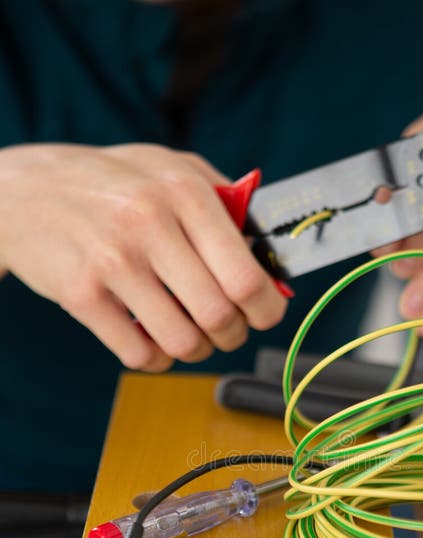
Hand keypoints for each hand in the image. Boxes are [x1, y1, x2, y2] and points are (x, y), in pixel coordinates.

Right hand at [0, 143, 286, 370]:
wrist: (23, 191)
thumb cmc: (111, 183)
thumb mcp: (171, 167)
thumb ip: (227, 203)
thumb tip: (272, 254)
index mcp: (184, 192)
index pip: (247, 276)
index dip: (267, 308)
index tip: (263, 314)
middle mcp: (149, 224)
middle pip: (220, 317)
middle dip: (232, 334)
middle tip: (225, 329)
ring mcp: (113, 262)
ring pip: (184, 343)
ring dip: (195, 349)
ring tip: (187, 333)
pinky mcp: (82, 295)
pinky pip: (141, 354)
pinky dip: (156, 358)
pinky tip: (151, 337)